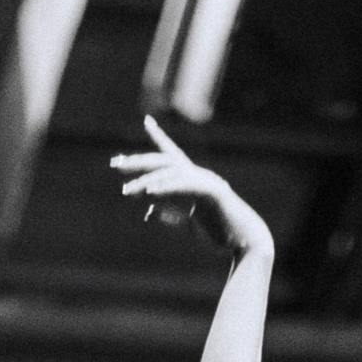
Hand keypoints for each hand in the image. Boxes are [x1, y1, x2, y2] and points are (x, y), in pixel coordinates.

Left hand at [111, 117, 271, 256]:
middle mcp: (198, 175)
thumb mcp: (188, 223)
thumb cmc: (220, 233)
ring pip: (170, 175)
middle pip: (164, 161)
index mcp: (193, 180)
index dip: (159, 136)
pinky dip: (166, 187)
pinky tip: (150, 192)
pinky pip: (184, 187)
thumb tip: (148, 212)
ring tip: (127, 191)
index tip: (146, 121)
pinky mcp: (211, 192)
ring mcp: (205, 181)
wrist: (245, 241)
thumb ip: (169, 214)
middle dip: (139, 162)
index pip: (173, 154)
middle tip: (116, 164)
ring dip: (146, 182)